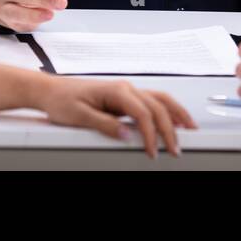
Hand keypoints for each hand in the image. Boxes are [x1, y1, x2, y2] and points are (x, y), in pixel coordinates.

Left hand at [36, 78, 195, 157]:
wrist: (51, 91)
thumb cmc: (62, 101)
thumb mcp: (79, 116)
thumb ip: (104, 125)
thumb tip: (127, 136)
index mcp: (116, 90)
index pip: (143, 112)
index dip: (152, 134)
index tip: (153, 151)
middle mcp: (125, 88)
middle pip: (157, 106)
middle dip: (170, 128)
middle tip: (176, 149)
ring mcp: (127, 91)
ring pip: (160, 99)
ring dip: (176, 114)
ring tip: (189, 129)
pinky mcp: (125, 97)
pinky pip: (152, 101)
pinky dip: (167, 110)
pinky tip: (173, 119)